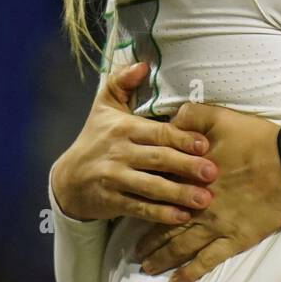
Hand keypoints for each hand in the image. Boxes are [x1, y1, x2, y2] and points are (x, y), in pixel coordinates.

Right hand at [50, 63, 217, 223]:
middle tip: (213, 173)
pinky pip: (139, 208)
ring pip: (151, 186)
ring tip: (205, 200)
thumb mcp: (103, 106)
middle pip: (158, 160)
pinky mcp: (112, 201)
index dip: (181, 138)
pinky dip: (160, 214)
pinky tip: (182, 217)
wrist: (67, 179)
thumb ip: (122, 82)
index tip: (205, 144)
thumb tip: (142, 63)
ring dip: (179, 194)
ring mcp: (115, 178)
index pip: (157, 132)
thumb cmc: (94, 137)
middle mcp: (119, 153)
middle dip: (186, 166)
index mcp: (123, 128)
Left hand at [134, 102, 280, 281]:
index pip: (158, 192)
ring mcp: (215, 226)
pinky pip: (207, 261)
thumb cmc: (255, 140)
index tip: (131, 209)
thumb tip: (167, 124)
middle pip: (164, 225)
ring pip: (180, 247)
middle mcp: (196, 206)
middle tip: (133, 251)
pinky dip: (190, 273)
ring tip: (147, 267)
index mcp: (189, 177)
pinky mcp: (234, 239)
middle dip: (147, 240)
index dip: (143, 201)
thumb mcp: (218, 116)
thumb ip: (189, 117)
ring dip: (161, 258)